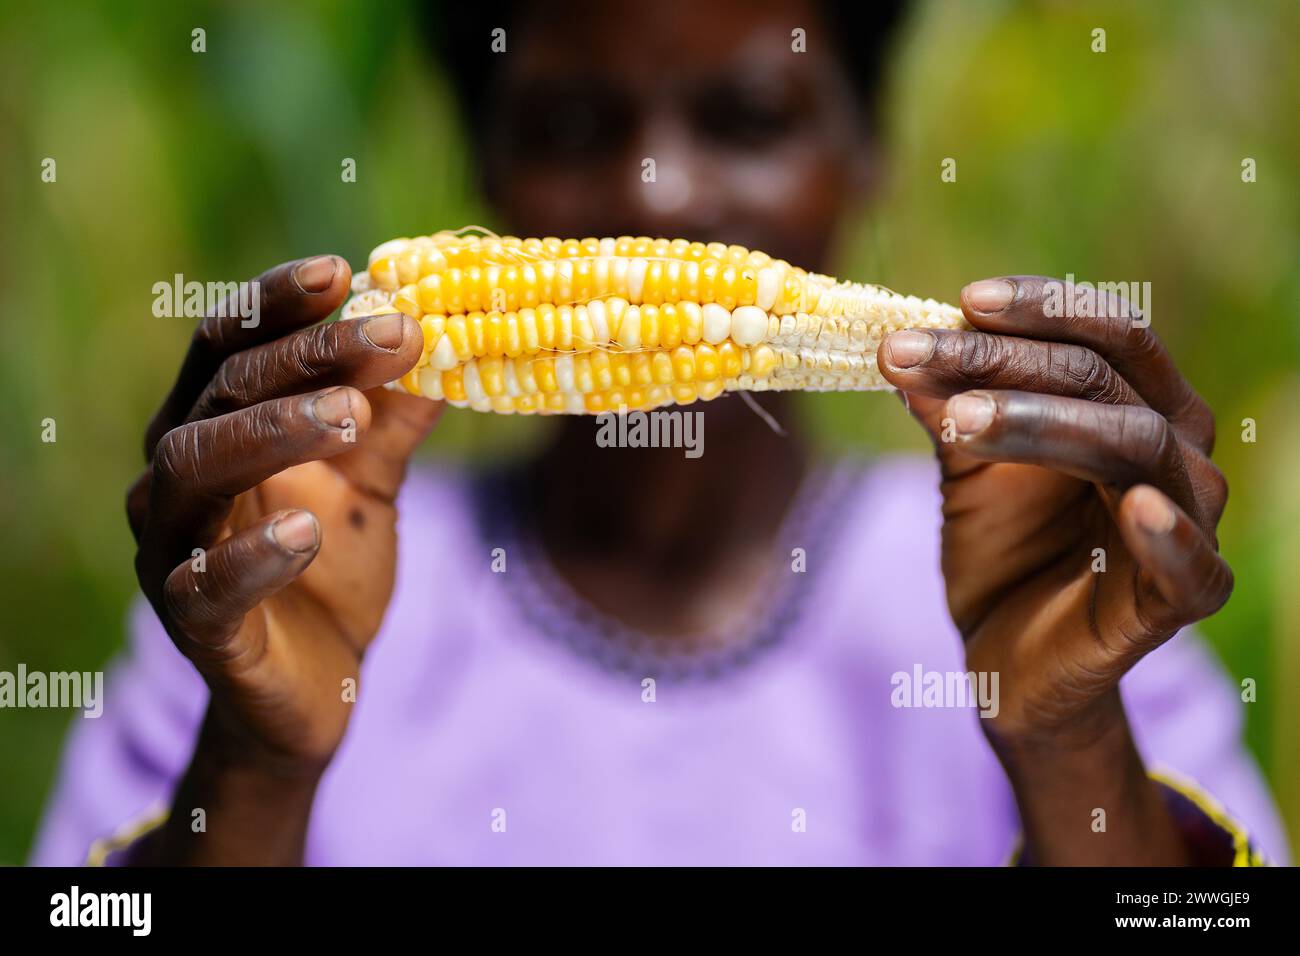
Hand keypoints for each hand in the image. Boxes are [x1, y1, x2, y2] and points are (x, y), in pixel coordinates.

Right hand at [128, 256, 438, 771]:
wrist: (314, 689)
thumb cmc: (329, 570)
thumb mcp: (370, 481)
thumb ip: (394, 415)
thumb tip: (452, 332)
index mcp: (212, 429)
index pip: (230, 345)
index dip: (278, 302)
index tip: (345, 269)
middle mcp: (175, 479)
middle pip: (221, 392)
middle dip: (306, 356)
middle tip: (392, 333)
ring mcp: (172, 551)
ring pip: (193, 469)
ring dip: (272, 431)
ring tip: (348, 414)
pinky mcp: (195, 627)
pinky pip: (205, 585)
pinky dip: (252, 553)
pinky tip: (307, 529)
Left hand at [878, 276, 1230, 748]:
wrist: (1009, 656)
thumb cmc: (1004, 547)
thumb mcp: (967, 466)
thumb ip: (949, 406)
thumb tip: (901, 343)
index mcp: (1138, 404)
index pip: (1108, 332)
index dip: (1040, 309)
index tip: (962, 299)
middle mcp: (1177, 450)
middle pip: (1103, 378)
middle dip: (1001, 360)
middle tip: (909, 356)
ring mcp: (1188, 521)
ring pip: (1134, 445)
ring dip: (1042, 421)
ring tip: (959, 419)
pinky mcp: (1181, 600)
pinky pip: (1192, 565)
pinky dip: (1169, 533)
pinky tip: (1133, 505)